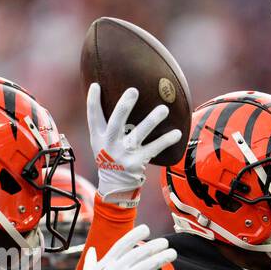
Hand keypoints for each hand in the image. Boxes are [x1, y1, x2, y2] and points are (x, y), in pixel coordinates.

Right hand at [61, 224, 177, 269]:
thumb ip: (91, 262)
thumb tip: (91, 251)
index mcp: (106, 262)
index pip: (123, 243)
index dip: (135, 234)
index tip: (146, 229)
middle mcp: (116, 269)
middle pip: (139, 252)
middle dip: (154, 246)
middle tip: (166, 242)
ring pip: (146, 266)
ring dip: (161, 258)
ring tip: (173, 253)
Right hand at [86, 82, 183, 205]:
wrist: (116, 184)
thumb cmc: (110, 156)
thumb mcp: (101, 142)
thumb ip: (106, 124)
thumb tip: (117, 99)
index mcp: (98, 137)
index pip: (93, 116)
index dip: (93, 100)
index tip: (96, 85)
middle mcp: (110, 144)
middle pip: (116, 121)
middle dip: (124, 105)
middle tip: (134, 90)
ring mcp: (125, 153)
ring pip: (139, 134)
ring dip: (152, 120)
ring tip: (163, 109)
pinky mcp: (138, 162)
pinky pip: (154, 148)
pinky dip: (166, 140)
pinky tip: (177, 133)